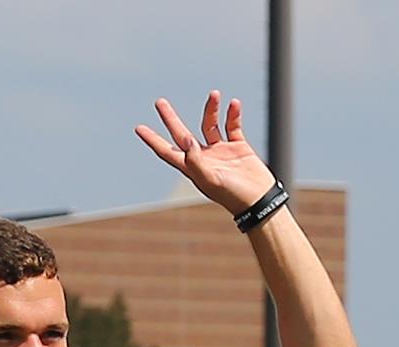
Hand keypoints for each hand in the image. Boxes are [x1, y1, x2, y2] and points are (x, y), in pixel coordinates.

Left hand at [135, 91, 277, 214]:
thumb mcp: (210, 179)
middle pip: (182, 134)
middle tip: (159, 102)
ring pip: (210, 125)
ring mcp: (220, 151)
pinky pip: (232, 126)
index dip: (153, 140)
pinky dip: (233, 114)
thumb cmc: (232, 195)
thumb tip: (186, 140)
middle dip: (171, 119)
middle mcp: (203, 158)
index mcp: (192, 168)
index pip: (167, 151)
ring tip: (214, 94)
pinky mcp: (238, 147)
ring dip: (211, 109)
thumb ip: (195, 160)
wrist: (259, 200)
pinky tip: (234, 104)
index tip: (139, 128)